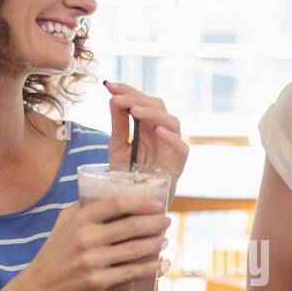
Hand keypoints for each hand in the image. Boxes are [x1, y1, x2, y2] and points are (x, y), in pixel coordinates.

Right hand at [26, 194, 169, 290]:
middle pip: (131, 226)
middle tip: (167, 221)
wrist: (43, 283)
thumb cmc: (58, 248)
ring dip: (155, 244)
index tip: (157, 204)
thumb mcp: (65, 220)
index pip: (117, 203)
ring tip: (164, 239)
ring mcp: (92, 261)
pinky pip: (129, 272)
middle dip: (155, 223)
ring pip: (134, 250)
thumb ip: (86, 205)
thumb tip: (116, 191)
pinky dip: (147, 268)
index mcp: (80, 218)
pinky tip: (158, 263)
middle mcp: (86, 238)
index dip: (141, 202)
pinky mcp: (98, 281)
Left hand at [103, 81, 188, 203]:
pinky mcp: (178, 163)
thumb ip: (118, 125)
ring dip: (153, 114)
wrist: (133, 205)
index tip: (110, 85)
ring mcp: (171, 146)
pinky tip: (157, 131)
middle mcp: (161, 132)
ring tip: (135, 111)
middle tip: (118, 97)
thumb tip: (113, 98)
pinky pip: (181, 147)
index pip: (141, 101)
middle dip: (137, 98)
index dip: (127, 91)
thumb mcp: (117, 148)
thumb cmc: (127, 177)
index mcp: (146, 126)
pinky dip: (171, 138)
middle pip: (157, 105)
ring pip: (171, 121)